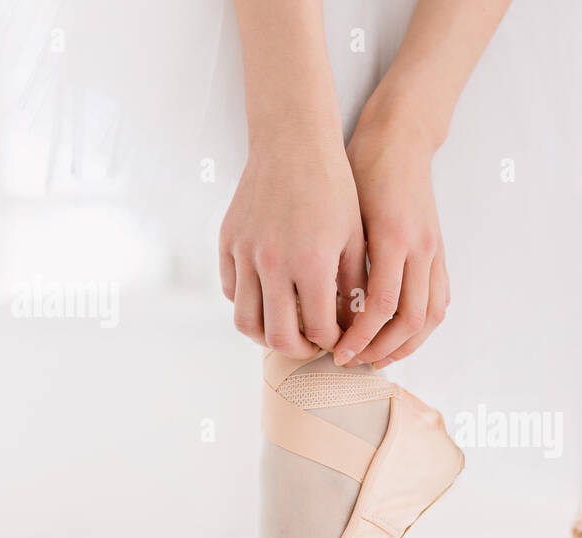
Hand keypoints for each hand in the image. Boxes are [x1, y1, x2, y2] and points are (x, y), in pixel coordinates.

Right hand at [220, 135, 366, 357]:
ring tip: (288, 331)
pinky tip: (269, 299)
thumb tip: (354, 327)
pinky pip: (232, 292)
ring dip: (267, 335)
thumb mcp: (353, 238)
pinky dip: (248, 304)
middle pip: (279, 337)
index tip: (339, 341)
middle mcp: (273, 263)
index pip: (320, 329)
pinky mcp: (228, 242)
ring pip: (246, 322)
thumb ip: (353, 286)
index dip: (332, 342)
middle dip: (301, 350)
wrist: (293, 144)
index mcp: (311, 264)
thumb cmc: (334, 189)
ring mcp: (245, 253)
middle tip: (313, 347)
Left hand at [335, 116, 448, 368]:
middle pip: (411, 320)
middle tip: (354, 362)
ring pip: (431, 316)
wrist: (400, 139)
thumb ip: (341, 255)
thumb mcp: (344, 209)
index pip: (383, 305)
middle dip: (381, 348)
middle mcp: (420, 247)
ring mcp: (435, 250)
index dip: (361, 336)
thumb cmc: (363, 168)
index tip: (338, 351)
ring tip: (377, 358)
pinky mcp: (440, 252)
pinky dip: (423, 326)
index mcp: (393, 236)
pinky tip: (401, 336)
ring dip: (405, 344)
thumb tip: (321, 305)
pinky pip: (440, 301)